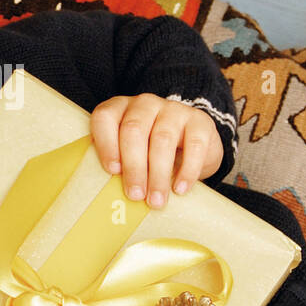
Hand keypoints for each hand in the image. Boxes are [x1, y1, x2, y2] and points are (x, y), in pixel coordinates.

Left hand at [90, 94, 223, 207]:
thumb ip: (118, 164)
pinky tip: (180, 189)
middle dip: (133, 166)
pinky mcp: (200, 121)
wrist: (192, 146)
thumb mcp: (131, 153)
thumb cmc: (151, 152)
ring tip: (156, 200)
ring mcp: (173, 109)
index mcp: (120, 108)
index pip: (105, 117)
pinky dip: (187, 171)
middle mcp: (145, 104)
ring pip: (162, 139)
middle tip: (135, 195)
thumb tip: (109, 195)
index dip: (106, 144)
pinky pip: (194, 145)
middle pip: (134, 130)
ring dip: (158, 175)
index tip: (112, 171)